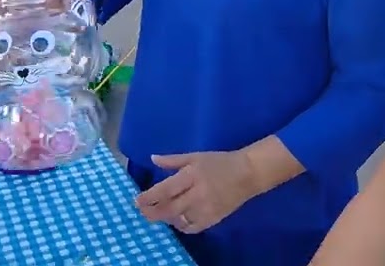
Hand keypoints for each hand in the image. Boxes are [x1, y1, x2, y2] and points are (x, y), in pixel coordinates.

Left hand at [135, 151, 256, 233]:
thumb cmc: (219, 161)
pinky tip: (177, 219)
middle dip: (152, 212)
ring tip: (158, 213)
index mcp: (192, 176)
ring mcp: (206, 209)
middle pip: (169, 209)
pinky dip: (181, 225)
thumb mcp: (195, 156)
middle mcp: (197, 194)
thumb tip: (152, 158)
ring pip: (179, 220)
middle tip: (142, 211)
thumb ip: (172, 160)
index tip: (137, 200)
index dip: (149, 197)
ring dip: (166, 218)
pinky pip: (192, 227)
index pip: (165, 190)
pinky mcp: (214, 218)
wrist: (247, 173)